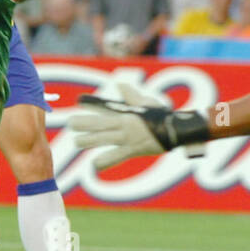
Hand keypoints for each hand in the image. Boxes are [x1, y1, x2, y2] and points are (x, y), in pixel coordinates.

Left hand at [69, 82, 201, 167]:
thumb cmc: (163, 116)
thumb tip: (119, 84)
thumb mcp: (147, 103)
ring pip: (104, 138)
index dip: (92, 104)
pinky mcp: (133, 150)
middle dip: (84, 123)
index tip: (79, 101)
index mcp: (127, 113)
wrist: (178, 131)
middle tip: (71, 123)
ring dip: (89, 140)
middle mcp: (125, 125)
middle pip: (100, 123)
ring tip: (76, 142)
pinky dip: (105, 161)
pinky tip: (94, 166)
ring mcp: (128, 138)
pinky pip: (117, 156)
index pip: (106, 107)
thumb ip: (131, 96)